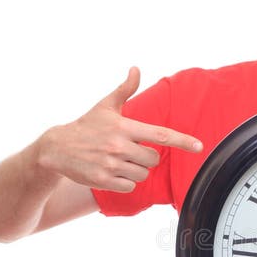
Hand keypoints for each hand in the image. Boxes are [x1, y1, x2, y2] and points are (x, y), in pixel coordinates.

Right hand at [38, 67, 202, 191]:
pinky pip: (130, 186)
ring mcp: (111, 164)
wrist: (57, 148)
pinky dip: (125, 182)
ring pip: (142, 174)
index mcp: (124, 127)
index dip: (182, 141)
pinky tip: (112, 172)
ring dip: (135, 170)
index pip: (160, 135)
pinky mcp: (104, 180)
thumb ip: (125, 89)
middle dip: (146, 157)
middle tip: (130, 151)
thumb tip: (136, 69)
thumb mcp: (105, 106)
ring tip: (118, 161)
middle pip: (152, 159)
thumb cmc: (86, 126)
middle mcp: (118, 146)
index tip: (199, 147)